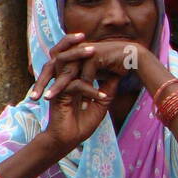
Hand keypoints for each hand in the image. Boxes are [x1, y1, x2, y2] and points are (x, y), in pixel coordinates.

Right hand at [29, 35, 117, 153]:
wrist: (68, 141)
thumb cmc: (82, 123)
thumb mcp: (100, 103)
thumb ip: (107, 88)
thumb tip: (118, 75)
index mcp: (69, 81)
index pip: (70, 58)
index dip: (77, 47)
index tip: (94, 40)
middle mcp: (61, 82)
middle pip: (60, 54)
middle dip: (71, 43)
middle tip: (85, 36)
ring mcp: (58, 88)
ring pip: (62, 63)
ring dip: (77, 56)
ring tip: (92, 51)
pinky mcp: (59, 98)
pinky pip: (74, 86)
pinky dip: (89, 89)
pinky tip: (101, 95)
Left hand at [30, 34, 156, 103]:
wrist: (135, 57)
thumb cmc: (118, 65)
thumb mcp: (99, 77)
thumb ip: (89, 82)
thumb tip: (80, 92)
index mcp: (74, 56)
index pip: (54, 68)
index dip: (45, 80)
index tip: (37, 96)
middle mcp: (76, 52)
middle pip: (53, 66)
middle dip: (43, 82)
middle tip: (34, 98)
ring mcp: (83, 51)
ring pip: (65, 70)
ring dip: (56, 86)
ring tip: (48, 99)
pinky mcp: (93, 55)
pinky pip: (83, 74)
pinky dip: (79, 89)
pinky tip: (76, 101)